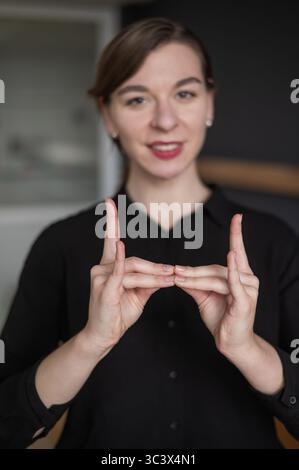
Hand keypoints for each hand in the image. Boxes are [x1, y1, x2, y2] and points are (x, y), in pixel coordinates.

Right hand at [83, 198, 174, 352]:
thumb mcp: (137, 295)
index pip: (111, 240)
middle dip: (156, 268)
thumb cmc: (118, 314)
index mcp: (110, 267)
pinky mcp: (103, 289)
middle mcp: (102, 268)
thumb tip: (164, 272)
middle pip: (135, 261)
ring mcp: (101, 278)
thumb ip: (147, 281)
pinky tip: (122, 250)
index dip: (111, 221)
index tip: (109, 202)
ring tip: (171, 278)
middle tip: (175, 272)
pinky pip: (118, 275)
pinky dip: (122, 264)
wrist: (104, 336)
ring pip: (133, 270)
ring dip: (154, 275)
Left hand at [174, 214, 258, 354]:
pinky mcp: (245, 301)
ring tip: (177, 278)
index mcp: (240, 275)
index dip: (237, 234)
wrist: (231, 342)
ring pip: (217, 278)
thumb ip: (196, 283)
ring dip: (195, 278)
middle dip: (193, 272)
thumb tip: (179, 272)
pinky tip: (229, 258)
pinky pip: (234, 284)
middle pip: (215, 269)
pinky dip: (231, 272)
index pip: (237, 251)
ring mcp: (248, 289)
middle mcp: (248, 279)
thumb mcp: (205, 297)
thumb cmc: (221, 318)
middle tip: (173, 271)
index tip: (238, 217)